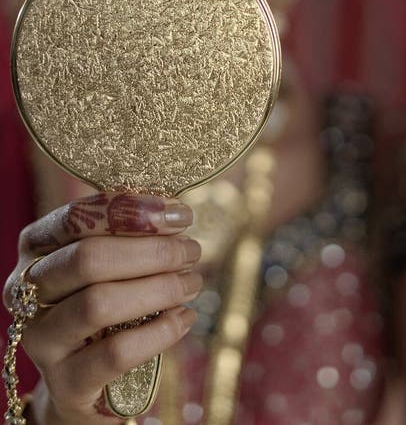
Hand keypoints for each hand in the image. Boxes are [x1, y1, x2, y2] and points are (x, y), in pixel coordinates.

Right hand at [3, 192, 201, 422]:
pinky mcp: (65, 382)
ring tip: (192, 282)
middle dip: (151, 251)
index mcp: (36, 248)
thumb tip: (173, 210)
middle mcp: (25, 292)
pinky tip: (184, 318)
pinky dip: (159, 331)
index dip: (130, 211)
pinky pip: (116, 353)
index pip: (75, 217)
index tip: (179, 214)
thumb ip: (128, 233)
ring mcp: (41, 339)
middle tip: (191, 251)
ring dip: (159, 288)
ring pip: (99, 304)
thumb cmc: (101, 299)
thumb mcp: (106, 262)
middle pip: (88, 258)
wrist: (83, 376)